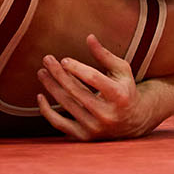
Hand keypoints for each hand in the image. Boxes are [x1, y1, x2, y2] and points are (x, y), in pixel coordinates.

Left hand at [35, 34, 149, 141]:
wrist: (133, 121)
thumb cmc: (125, 89)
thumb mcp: (121, 70)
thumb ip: (105, 55)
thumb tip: (89, 37)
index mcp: (119, 96)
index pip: (93, 79)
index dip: (77, 68)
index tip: (63, 60)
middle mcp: (108, 114)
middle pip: (76, 91)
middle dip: (58, 74)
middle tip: (46, 60)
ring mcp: (95, 127)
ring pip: (66, 105)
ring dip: (51, 87)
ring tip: (42, 73)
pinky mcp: (85, 137)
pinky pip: (60, 124)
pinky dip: (47, 111)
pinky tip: (40, 97)